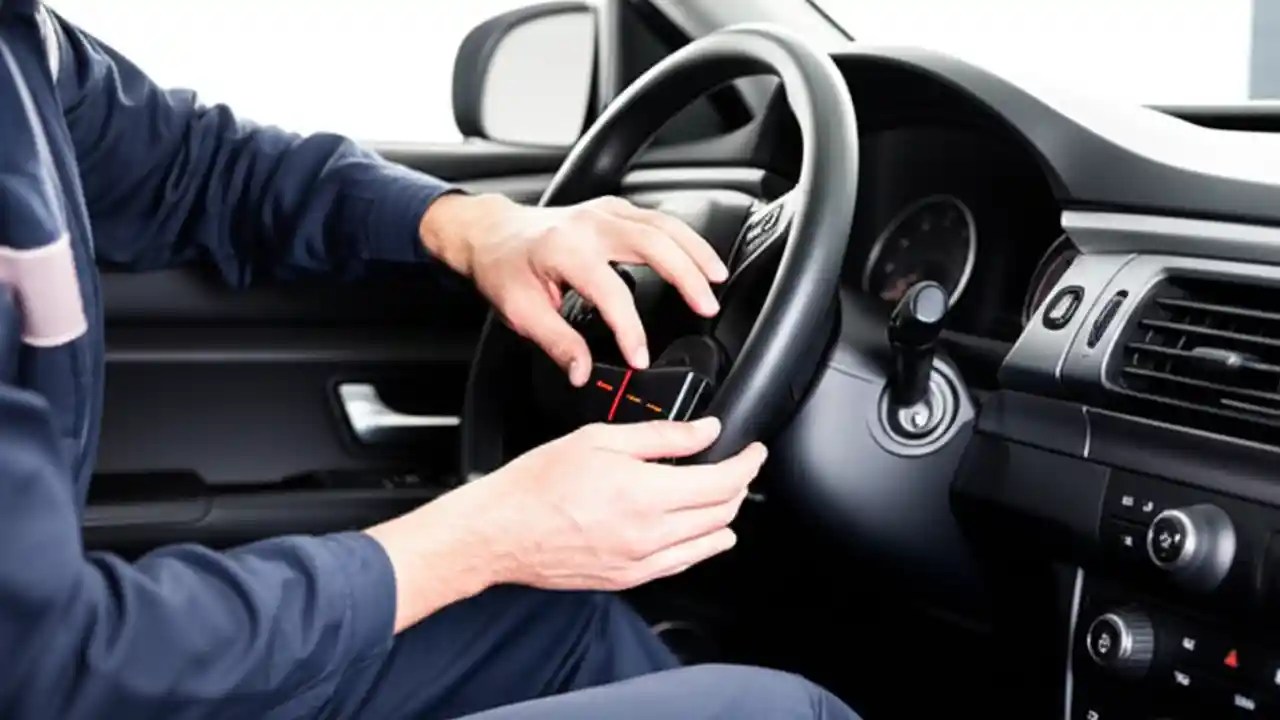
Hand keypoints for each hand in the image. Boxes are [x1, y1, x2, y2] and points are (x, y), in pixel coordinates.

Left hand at [420, 193, 727, 385]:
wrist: (490, 231)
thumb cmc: (503, 267)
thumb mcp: (520, 312)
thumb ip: (557, 343)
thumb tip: (582, 373)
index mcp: (565, 251)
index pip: (610, 293)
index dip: (629, 330)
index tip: (640, 358)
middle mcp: (590, 225)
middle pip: (653, 244)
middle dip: (686, 276)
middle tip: (707, 306)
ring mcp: (604, 211)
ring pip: (663, 223)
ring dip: (695, 250)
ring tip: (718, 278)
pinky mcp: (613, 209)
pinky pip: (657, 218)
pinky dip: (683, 237)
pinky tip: (698, 255)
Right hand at [471, 417, 763, 589]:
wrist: (500, 531)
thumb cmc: (537, 484)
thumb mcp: (601, 438)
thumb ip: (662, 436)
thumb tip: (705, 431)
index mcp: (646, 495)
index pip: (723, 483)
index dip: (747, 463)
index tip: (752, 451)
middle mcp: (650, 535)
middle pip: (723, 513)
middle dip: (739, 485)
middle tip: (736, 465)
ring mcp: (641, 563)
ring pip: (710, 543)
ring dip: (723, 516)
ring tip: (717, 494)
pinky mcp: (629, 580)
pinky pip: (682, 564)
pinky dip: (699, 543)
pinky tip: (692, 528)